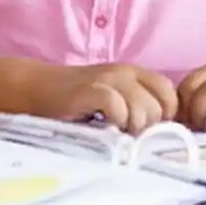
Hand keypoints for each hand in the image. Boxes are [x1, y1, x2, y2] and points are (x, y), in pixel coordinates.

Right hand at [29, 63, 178, 134]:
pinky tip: (100, 124)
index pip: (170, 94)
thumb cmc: (76, 101)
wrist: (35, 89)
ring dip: (129, 126)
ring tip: (112, 129)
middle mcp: (124, 72)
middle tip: (122, 130)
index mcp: (133, 73)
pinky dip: (113, 121)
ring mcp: (107, 79)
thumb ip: (137, 106)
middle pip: (158, 108)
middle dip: (145, 126)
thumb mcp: (113, 97)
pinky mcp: (89, 89)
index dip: (163, 116)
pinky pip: (118, 107)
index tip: (143, 127)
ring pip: (143, 109)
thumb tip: (162, 132)